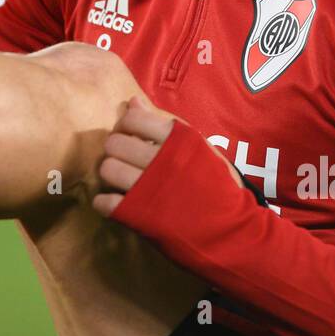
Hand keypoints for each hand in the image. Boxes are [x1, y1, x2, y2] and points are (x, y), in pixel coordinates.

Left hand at [92, 96, 243, 217]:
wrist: (230, 233)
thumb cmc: (219, 187)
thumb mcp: (201, 149)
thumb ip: (166, 124)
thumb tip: (132, 102)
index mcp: (178, 141)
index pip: (133, 119)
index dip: (127, 125)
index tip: (132, 134)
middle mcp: (161, 161)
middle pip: (115, 143)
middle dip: (117, 149)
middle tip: (126, 158)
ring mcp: (148, 189)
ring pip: (107, 170)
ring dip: (110, 174)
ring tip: (121, 180)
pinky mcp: (139, 217)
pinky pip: (104, 202)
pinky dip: (105, 202)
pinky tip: (117, 202)